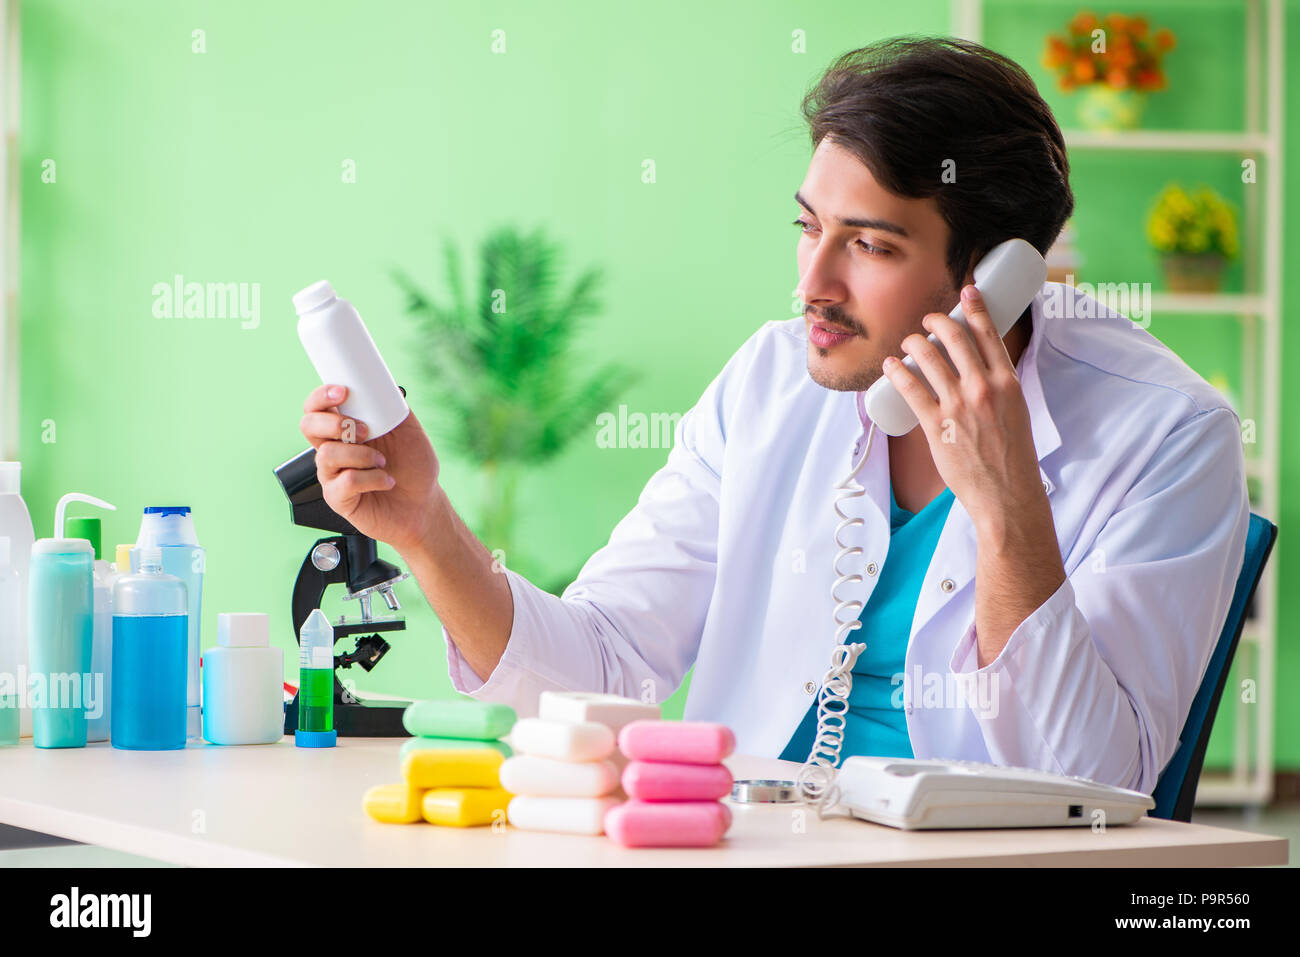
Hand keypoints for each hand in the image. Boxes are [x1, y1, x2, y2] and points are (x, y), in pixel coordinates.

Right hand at [299, 385, 440, 554]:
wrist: (423, 504)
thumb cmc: (413, 467)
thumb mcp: (409, 429)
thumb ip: (393, 407)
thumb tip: (384, 386)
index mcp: (345, 428)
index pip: (317, 406)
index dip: (322, 396)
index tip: (343, 392)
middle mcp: (334, 449)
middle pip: (308, 425)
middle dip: (334, 424)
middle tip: (365, 431)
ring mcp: (332, 474)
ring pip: (327, 454)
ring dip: (361, 455)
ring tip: (382, 462)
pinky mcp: (338, 498)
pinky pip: (345, 482)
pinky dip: (371, 478)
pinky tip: (386, 481)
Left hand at [880, 285, 1043, 533]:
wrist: (1007, 494)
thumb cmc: (1012, 457)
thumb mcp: (1016, 412)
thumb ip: (999, 389)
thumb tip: (978, 371)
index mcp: (1008, 383)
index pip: (988, 333)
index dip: (974, 307)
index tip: (966, 290)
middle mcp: (983, 388)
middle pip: (954, 338)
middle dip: (936, 321)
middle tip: (927, 321)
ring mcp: (958, 406)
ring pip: (928, 357)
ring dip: (912, 343)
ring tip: (907, 343)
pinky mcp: (936, 425)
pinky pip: (910, 388)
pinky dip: (897, 372)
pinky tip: (890, 366)